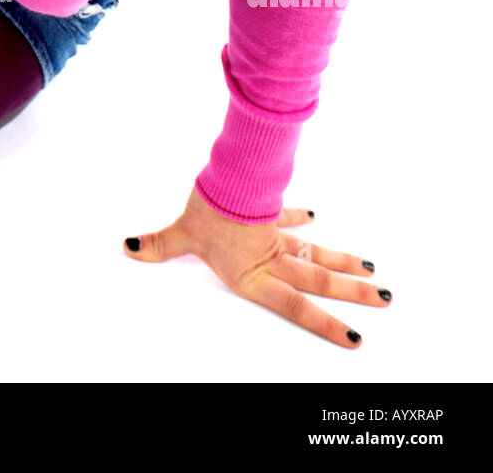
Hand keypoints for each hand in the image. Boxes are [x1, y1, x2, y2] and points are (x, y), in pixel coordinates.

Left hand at [122, 186, 391, 347]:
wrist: (229, 175)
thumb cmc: (209, 209)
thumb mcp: (182, 233)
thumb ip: (157, 244)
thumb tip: (128, 247)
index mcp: (254, 273)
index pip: (295, 305)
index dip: (325, 323)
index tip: (356, 337)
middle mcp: (271, 258)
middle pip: (319, 279)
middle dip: (352, 292)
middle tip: (384, 299)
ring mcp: (275, 234)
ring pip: (317, 252)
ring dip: (344, 263)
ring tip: (373, 273)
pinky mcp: (270, 211)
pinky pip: (290, 219)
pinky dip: (301, 218)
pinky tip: (316, 216)